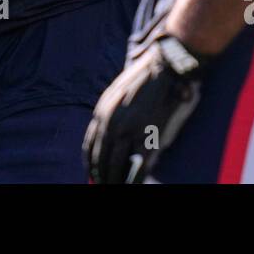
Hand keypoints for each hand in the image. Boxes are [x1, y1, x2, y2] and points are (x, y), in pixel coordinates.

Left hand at [83, 31, 206, 183]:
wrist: (163, 67)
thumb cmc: (143, 78)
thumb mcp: (116, 92)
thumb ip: (109, 112)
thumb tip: (106, 132)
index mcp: (101, 112)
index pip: (89, 145)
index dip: (91, 163)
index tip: (92, 174)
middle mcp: (110, 123)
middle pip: (100, 158)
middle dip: (101, 176)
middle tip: (103, 185)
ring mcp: (127, 130)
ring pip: (115, 165)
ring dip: (114, 180)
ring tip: (115, 187)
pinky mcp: (146, 135)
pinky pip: (137, 166)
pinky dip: (134, 178)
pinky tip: (134, 183)